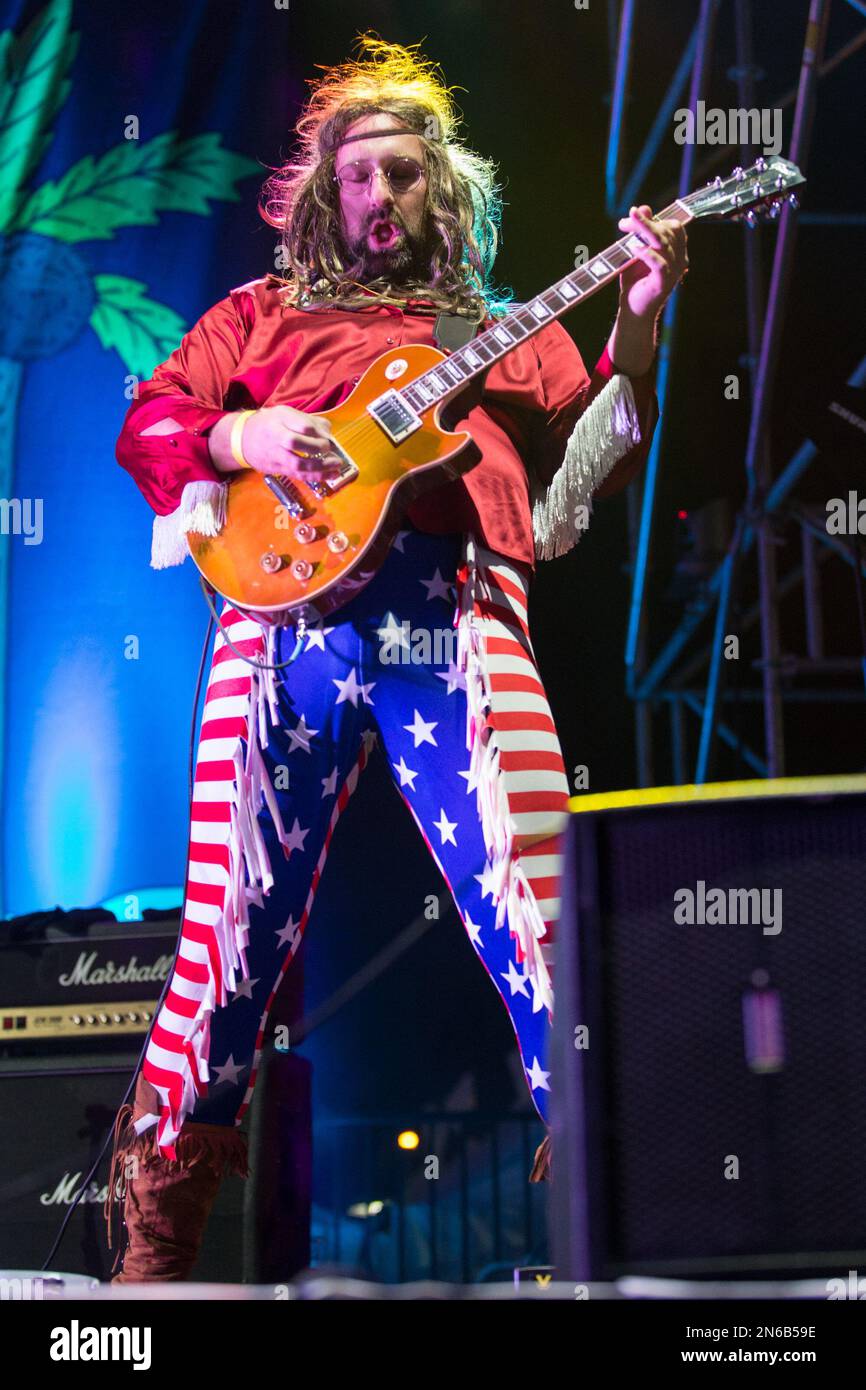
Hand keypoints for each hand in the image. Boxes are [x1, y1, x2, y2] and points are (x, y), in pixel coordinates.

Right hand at [240, 406, 342, 478]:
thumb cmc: (271, 424)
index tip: (327, 436)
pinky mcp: (277, 469)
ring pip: (297, 463)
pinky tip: (329, 475)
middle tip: (328, 449)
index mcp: (279, 418)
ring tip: (335, 466)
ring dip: (319, 467)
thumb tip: (328, 432)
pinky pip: (297, 475)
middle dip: (316, 447)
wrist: (244, 439)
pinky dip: (315, 476)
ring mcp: (275, 454)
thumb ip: (309, 420)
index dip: (317, 431)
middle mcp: (275, 436)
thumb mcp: (286, 413)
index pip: (301, 424)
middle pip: (294, 442)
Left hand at [616, 205, 688, 320]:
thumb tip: (643, 208)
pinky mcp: (663, 283)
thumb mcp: (637, 251)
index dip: (655, 218)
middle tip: (624, 223)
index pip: (674, 226)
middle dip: (645, 223)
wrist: (633, 310)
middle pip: (668, 231)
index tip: (633, 214)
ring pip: (663, 243)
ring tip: (626, 225)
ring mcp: (674, 272)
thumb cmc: (635, 280)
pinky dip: (646, 254)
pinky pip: (660, 264)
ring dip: (643, 231)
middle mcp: (679, 260)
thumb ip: (640, 231)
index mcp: (677, 251)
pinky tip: (633, 248)